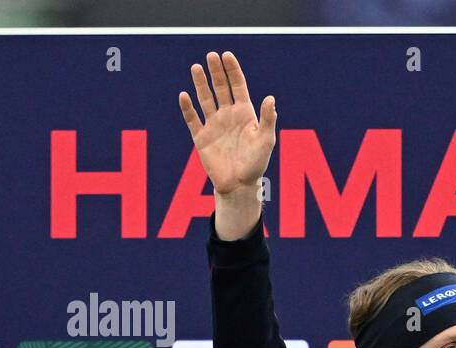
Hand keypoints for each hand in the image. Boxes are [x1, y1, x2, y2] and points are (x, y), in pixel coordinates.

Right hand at [178, 50, 275, 196]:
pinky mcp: (201, 137)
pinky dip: (188, 108)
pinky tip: (184, 95)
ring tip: (196, 67)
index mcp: (245, 114)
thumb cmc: (256, 163)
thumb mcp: (266, 140)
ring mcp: (214, 125)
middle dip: (216, 72)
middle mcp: (228, 116)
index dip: (232, 70)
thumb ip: (267, 119)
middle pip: (221, 88)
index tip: (227, 55)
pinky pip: (192, 119)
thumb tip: (270, 98)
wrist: (239, 185)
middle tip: (211, 55)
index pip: (238, 86)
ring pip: (205, 99)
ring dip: (200, 84)